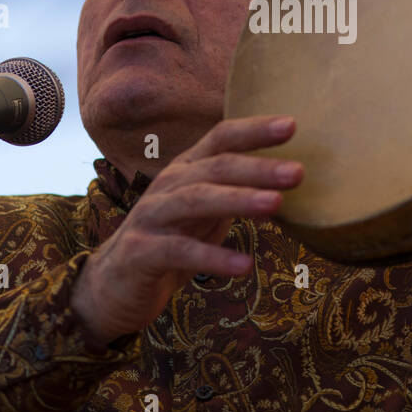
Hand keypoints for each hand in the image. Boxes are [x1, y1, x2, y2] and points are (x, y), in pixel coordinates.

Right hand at [70, 114, 303, 351]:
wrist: (113, 286)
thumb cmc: (170, 242)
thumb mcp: (205, 213)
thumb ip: (236, 193)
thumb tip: (290, 181)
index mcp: (186, 171)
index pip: (220, 138)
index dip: (254, 130)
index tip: (293, 124)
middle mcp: (167, 186)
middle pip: (214, 167)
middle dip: (257, 167)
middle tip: (297, 172)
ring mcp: (151, 217)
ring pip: (196, 200)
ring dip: (238, 200)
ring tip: (276, 205)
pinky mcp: (140, 253)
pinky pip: (179, 251)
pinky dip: (213, 257)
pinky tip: (244, 265)